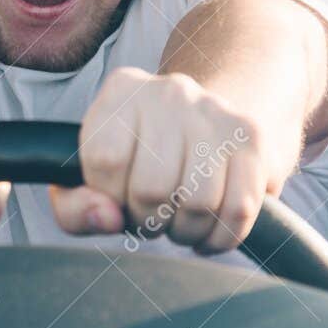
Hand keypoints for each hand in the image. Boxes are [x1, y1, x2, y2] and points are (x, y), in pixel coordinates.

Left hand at [49, 67, 268, 253]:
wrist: (205, 127)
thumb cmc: (138, 162)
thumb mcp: (92, 179)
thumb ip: (76, 208)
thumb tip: (108, 218)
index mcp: (122, 90)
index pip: (105, 157)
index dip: (109, 195)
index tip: (117, 196)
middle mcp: (170, 91)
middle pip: (152, 188)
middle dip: (148, 221)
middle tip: (152, 215)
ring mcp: (215, 111)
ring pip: (198, 204)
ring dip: (185, 232)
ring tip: (178, 221)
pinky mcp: (251, 138)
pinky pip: (239, 209)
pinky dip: (221, 237)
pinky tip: (207, 231)